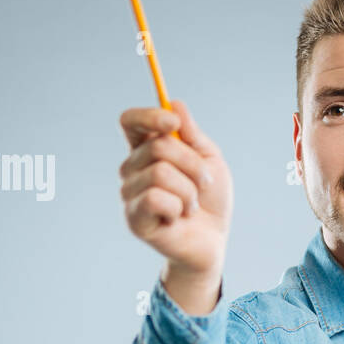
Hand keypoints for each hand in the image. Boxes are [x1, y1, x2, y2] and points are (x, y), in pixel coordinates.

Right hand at [118, 98, 233, 276]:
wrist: (213, 240)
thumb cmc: (210, 200)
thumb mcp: (209, 160)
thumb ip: (192, 134)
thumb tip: (174, 102)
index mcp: (147, 149)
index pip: (130, 121)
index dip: (149, 115)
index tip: (173, 122)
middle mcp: (132, 168)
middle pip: (159, 145)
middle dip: (193, 164)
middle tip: (202, 184)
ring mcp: (130, 193)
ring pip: (160, 172)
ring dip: (189, 190)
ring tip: (190, 206)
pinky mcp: (134, 218)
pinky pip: (154, 197)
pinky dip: (178, 207)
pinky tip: (177, 218)